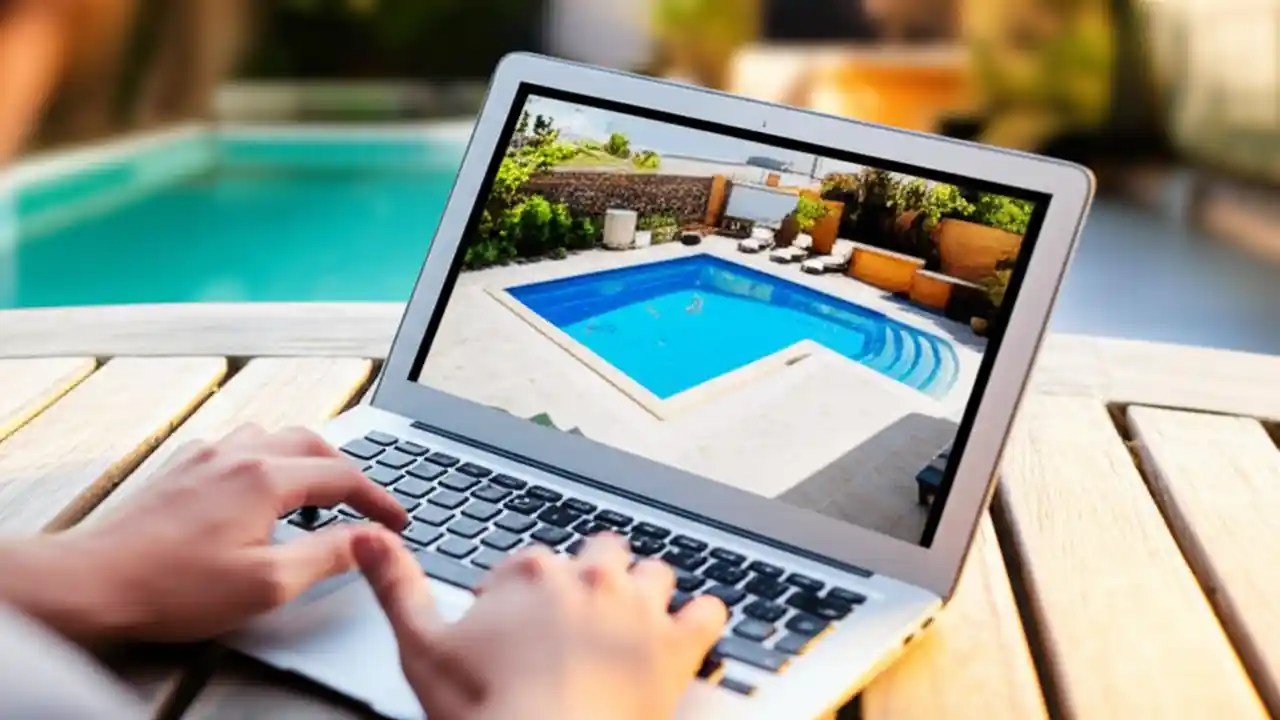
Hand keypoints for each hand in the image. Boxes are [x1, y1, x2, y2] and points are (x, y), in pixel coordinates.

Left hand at [0, 424, 406, 643]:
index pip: (344, 476)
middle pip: (313, 442)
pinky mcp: (180, 468)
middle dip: (348, 470)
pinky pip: (237, 444)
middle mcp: (239, 454)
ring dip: (306, 456)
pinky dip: (266, 457)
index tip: (399, 521)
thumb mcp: (268, 583)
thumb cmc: (175, 587)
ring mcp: (206, 456)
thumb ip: (328, 555)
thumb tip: (370, 539)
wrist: (94, 583)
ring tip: (316, 490)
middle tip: (365, 503)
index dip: (380, 499)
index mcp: (267, 478)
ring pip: (274, 435)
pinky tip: (258, 486)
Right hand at [353, 529, 727, 719]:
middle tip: (576, 621)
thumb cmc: (485, 710)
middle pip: (601, 555)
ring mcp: (640, 608)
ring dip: (646, 592)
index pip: (531, 563)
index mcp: (532, 572)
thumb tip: (368, 538)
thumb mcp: (422, 646)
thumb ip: (396, 585)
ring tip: (631, 622)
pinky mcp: (678, 645)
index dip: (522, 594)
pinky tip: (689, 631)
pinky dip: (702, 619)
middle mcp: (592, 577)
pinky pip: (709, 612)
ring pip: (655, 574)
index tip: (513, 628)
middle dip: (591, 579)